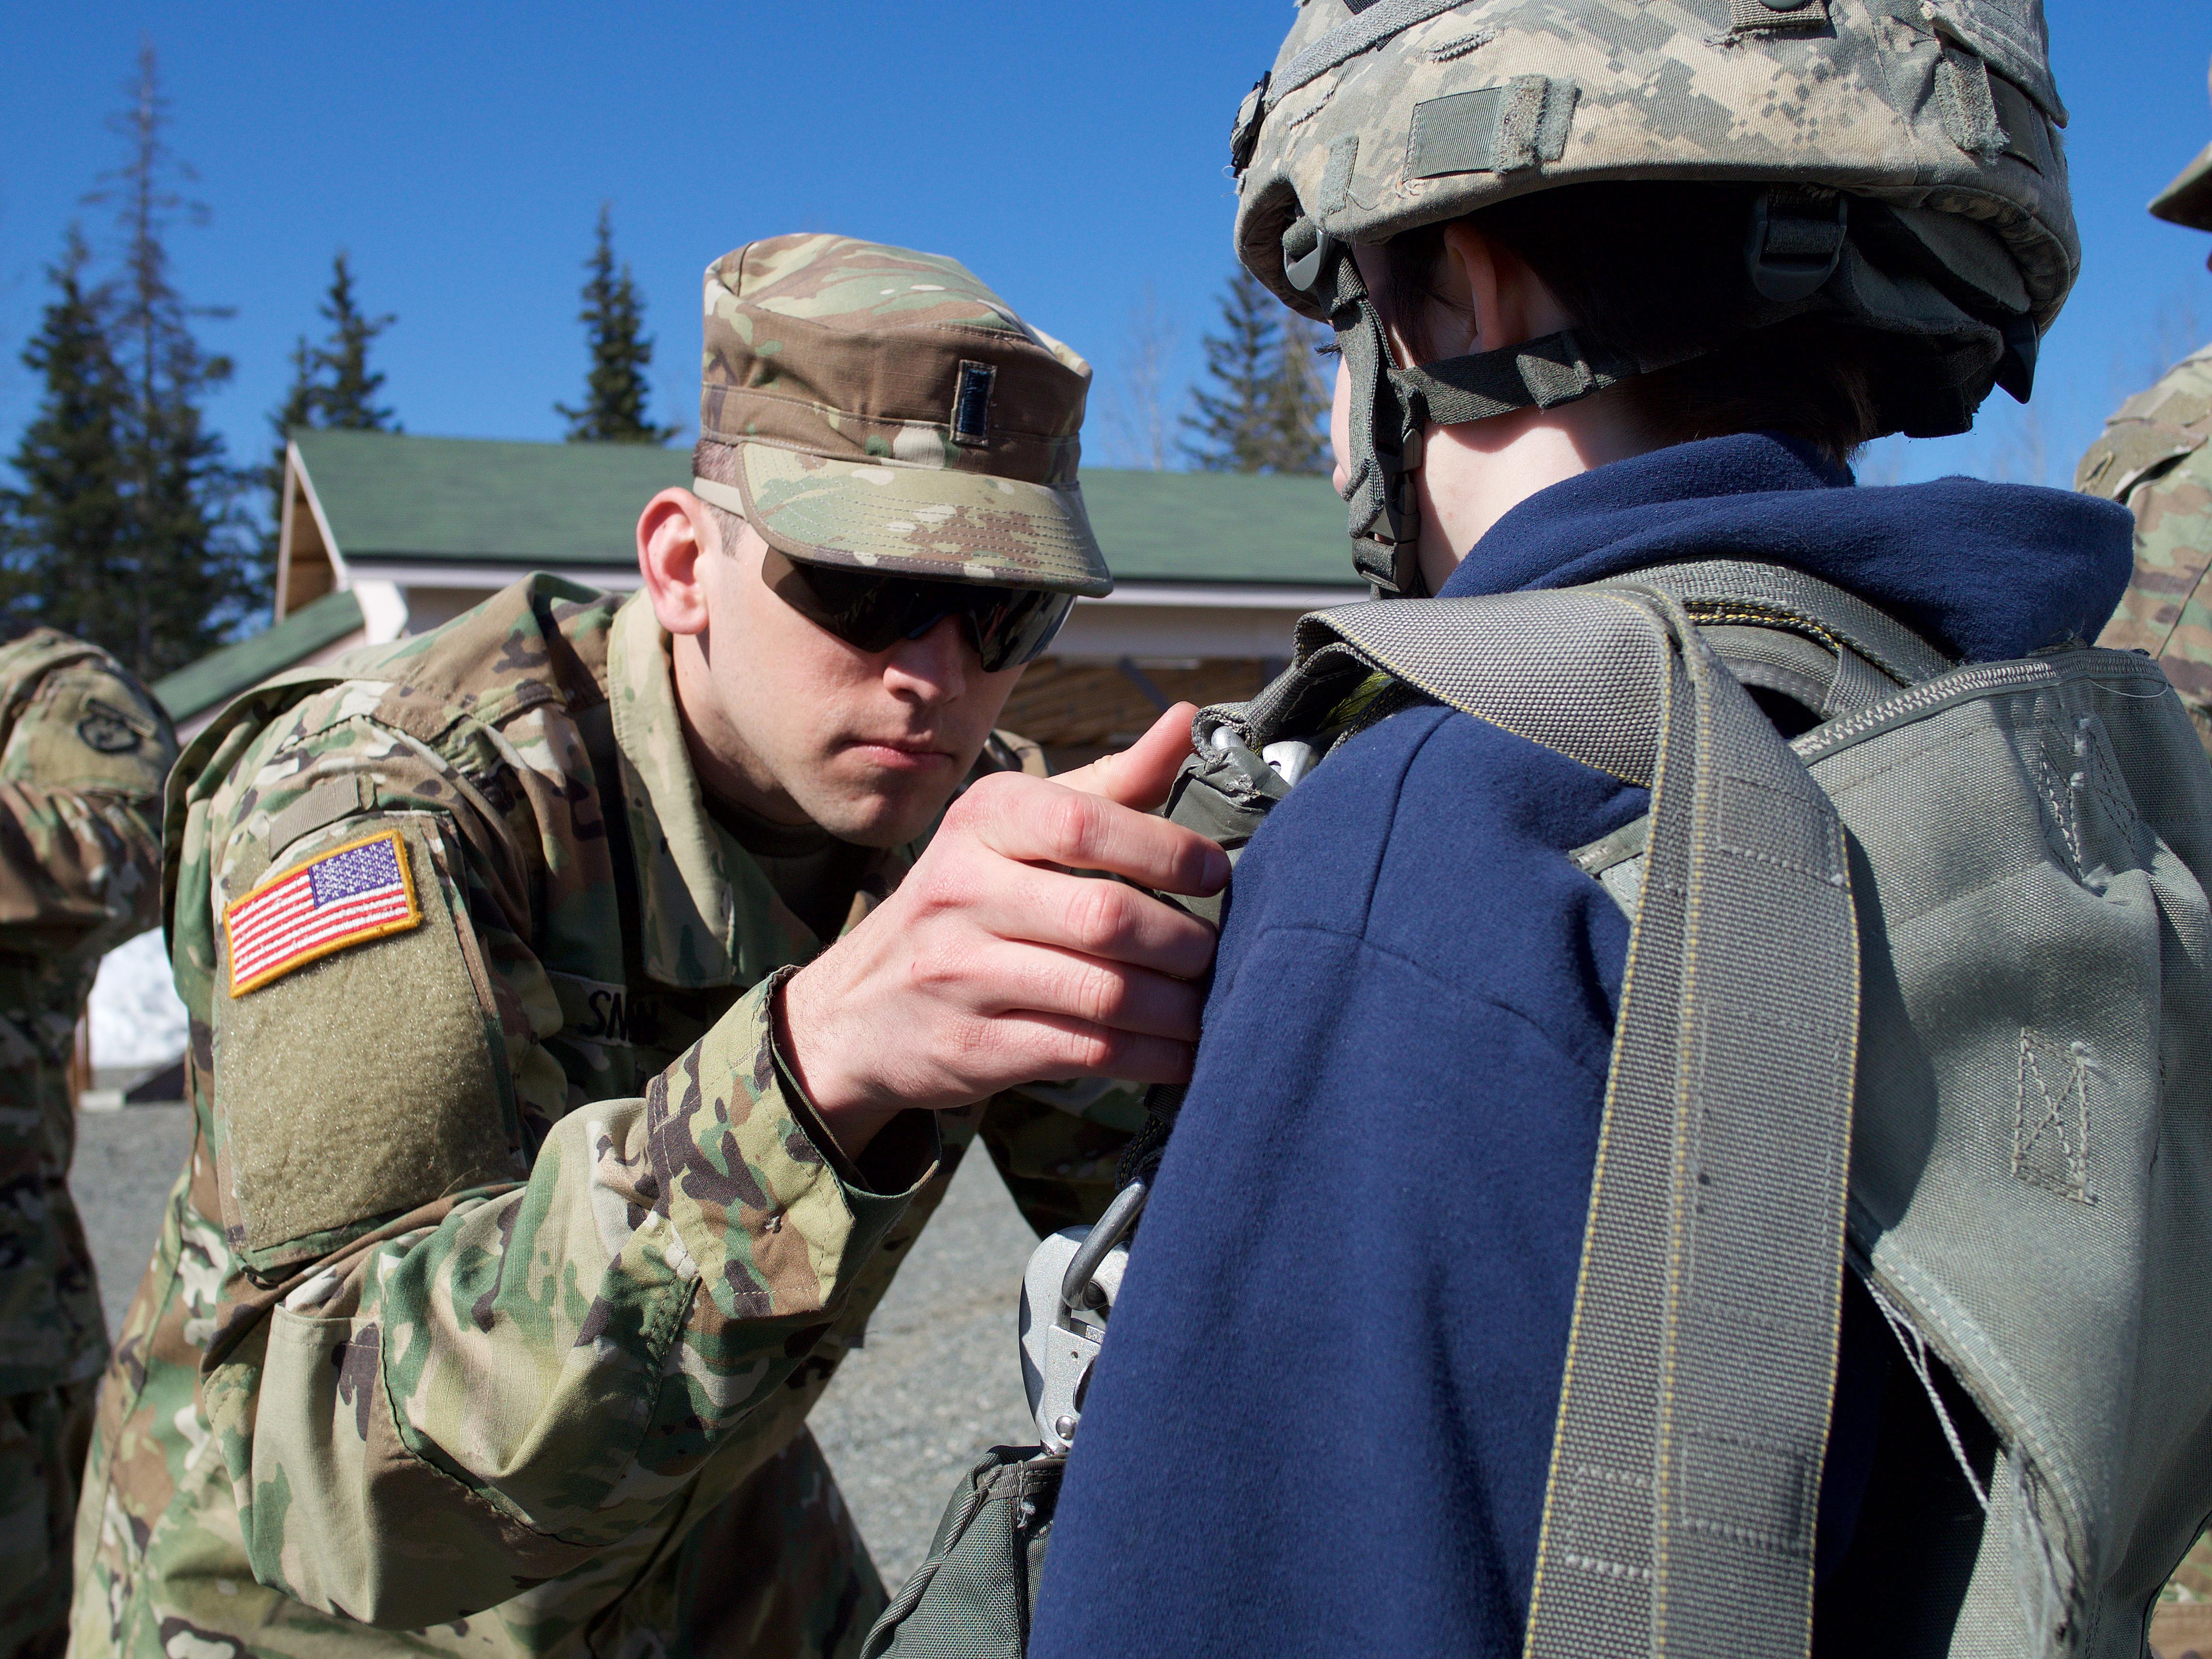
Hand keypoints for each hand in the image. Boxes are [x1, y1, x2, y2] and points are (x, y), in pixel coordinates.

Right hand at [777, 705, 1225, 1154]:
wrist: (859, 1008)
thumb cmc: (966, 903)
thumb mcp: (1017, 828)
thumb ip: (1110, 784)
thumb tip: (1188, 720)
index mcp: (981, 822)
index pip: (1080, 823)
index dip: (1164, 849)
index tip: (1215, 872)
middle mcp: (961, 893)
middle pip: (1103, 916)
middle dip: (1183, 941)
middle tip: (1218, 951)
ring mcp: (961, 975)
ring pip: (1102, 994)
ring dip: (1178, 1007)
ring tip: (1212, 1003)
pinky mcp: (973, 1048)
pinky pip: (1086, 1053)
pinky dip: (1151, 1056)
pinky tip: (1182, 1051)